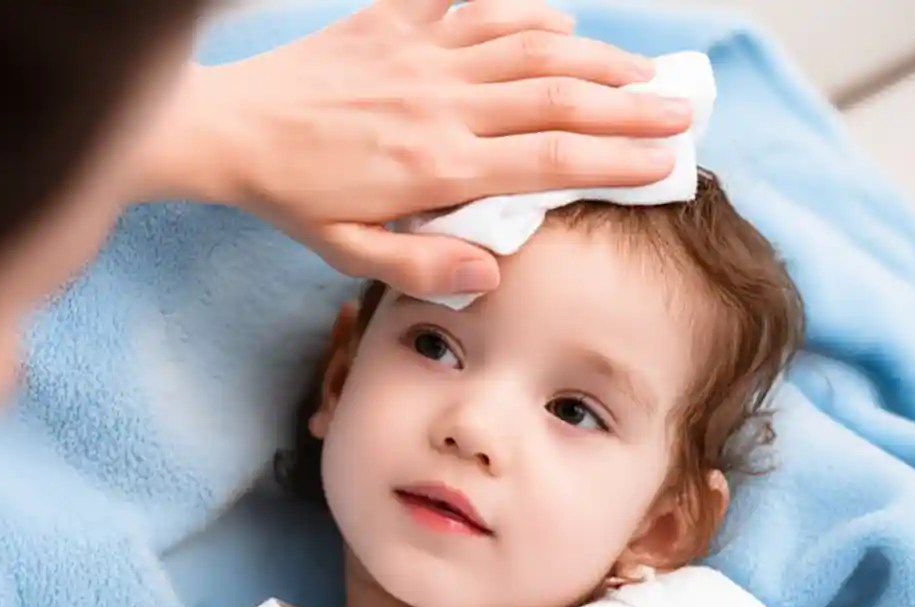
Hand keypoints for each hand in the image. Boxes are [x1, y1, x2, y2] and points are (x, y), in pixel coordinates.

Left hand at [135, 0, 691, 297]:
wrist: (230, 130)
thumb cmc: (291, 196)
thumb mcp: (349, 253)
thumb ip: (423, 265)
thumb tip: (493, 271)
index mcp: (437, 167)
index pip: (550, 163)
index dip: (617, 160)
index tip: (669, 160)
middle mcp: (442, 104)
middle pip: (559, 99)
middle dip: (630, 106)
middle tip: (685, 110)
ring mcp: (422, 55)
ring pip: (530, 45)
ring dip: (595, 56)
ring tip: (643, 70)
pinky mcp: (397, 21)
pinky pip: (473, 1)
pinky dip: (522, 6)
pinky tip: (557, 19)